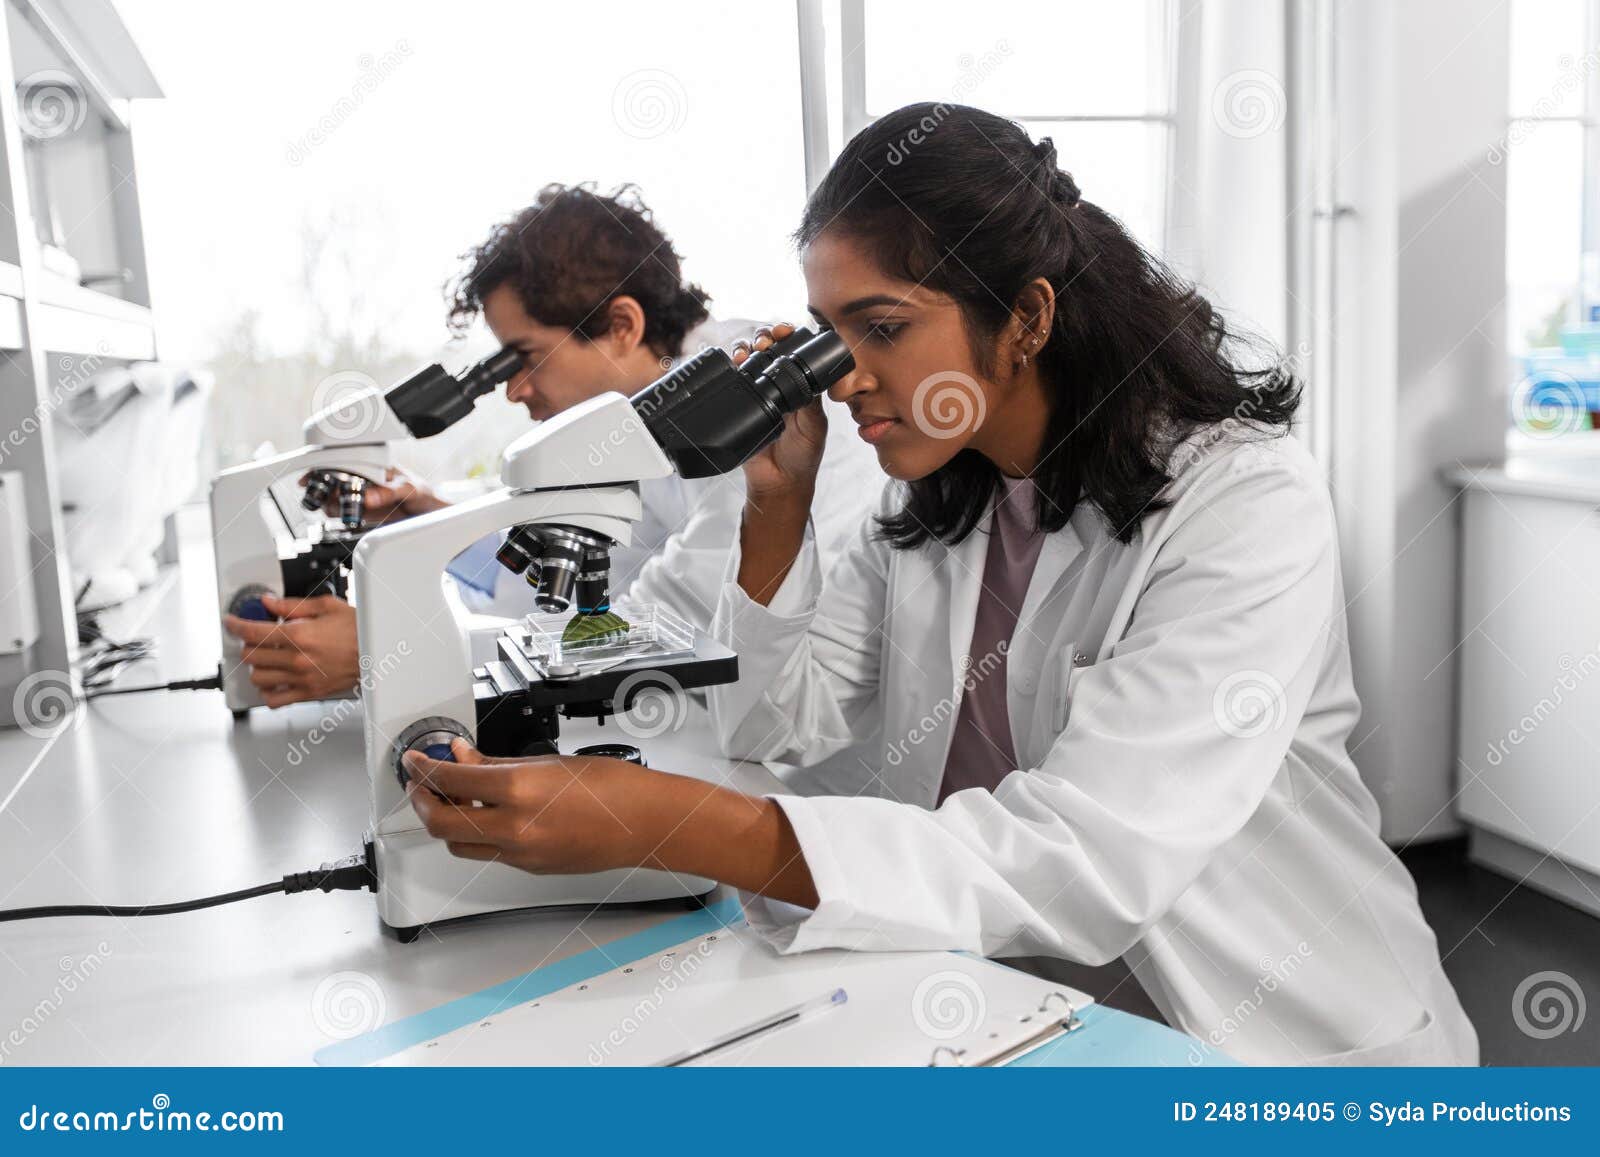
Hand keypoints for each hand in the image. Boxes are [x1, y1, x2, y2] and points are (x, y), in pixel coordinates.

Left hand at [222, 594, 359, 706]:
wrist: (379, 653)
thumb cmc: (359, 630)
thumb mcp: (327, 607)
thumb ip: (293, 605)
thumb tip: (269, 603)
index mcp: (300, 635)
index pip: (253, 631)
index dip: (235, 624)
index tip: (231, 622)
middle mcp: (297, 659)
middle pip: (250, 655)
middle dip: (247, 643)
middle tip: (254, 637)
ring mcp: (302, 678)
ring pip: (258, 678)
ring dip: (256, 667)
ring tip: (265, 658)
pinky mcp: (309, 692)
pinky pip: (275, 700)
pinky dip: (267, 692)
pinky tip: (273, 680)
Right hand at [300, 467, 446, 525]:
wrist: (429, 512)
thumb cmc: (422, 492)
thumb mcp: (408, 489)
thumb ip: (389, 492)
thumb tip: (368, 497)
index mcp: (371, 463)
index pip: (341, 460)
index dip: (322, 467)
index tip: (311, 476)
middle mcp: (362, 477)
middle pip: (330, 479)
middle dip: (321, 487)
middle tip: (326, 497)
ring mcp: (360, 494)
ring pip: (331, 496)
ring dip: (328, 502)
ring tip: (338, 508)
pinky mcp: (360, 510)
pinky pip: (339, 511)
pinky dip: (335, 513)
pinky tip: (343, 515)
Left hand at [404, 741, 677, 873]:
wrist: (645, 823)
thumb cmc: (612, 787)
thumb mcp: (548, 762)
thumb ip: (497, 762)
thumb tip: (464, 756)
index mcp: (519, 790)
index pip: (449, 779)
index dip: (423, 768)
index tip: (416, 761)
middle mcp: (514, 827)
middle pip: (441, 822)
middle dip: (422, 801)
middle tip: (421, 783)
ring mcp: (520, 853)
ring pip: (460, 843)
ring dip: (446, 821)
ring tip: (452, 798)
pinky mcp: (529, 867)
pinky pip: (489, 852)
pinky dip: (478, 832)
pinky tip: (486, 812)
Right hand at [731, 323, 827, 501]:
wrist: (779, 482)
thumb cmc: (803, 455)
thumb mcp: (814, 426)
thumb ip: (810, 402)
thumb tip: (808, 376)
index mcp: (799, 385)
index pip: (793, 351)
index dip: (789, 336)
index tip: (785, 332)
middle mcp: (777, 384)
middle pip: (767, 348)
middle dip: (764, 337)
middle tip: (765, 341)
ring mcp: (757, 392)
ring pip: (748, 358)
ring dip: (745, 346)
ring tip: (746, 351)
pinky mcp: (740, 403)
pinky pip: (732, 379)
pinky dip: (730, 366)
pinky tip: (733, 363)